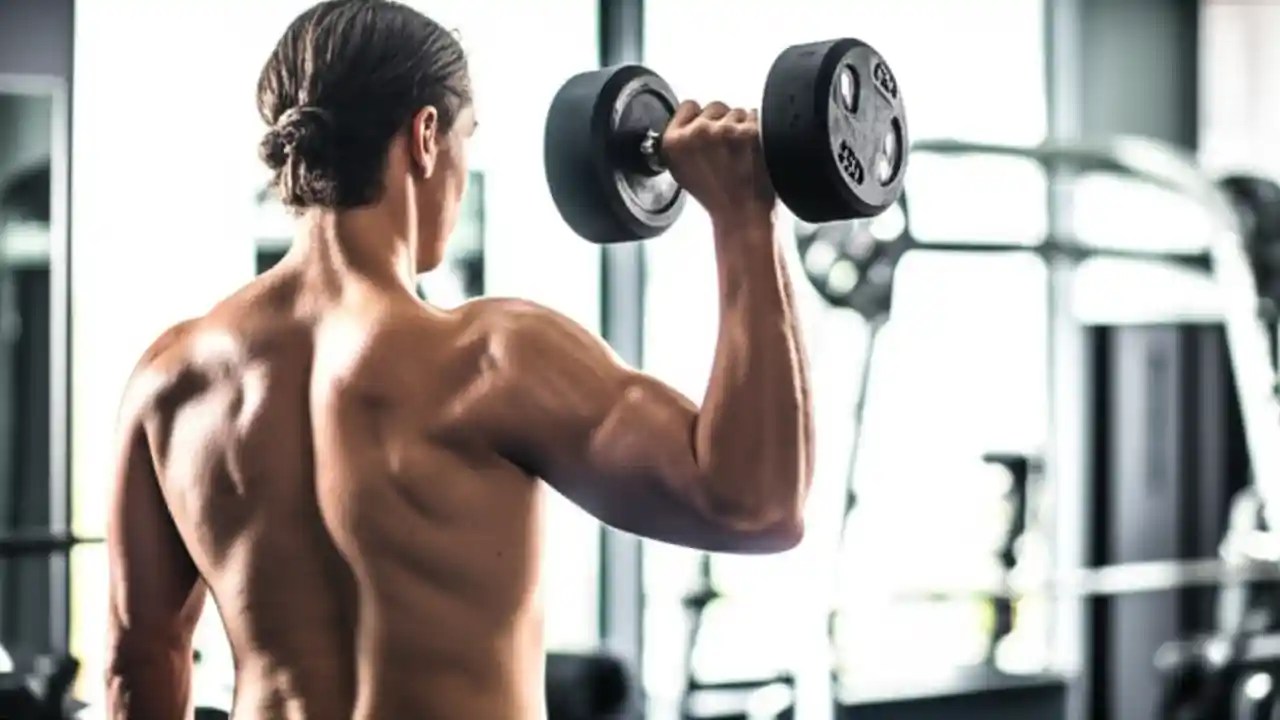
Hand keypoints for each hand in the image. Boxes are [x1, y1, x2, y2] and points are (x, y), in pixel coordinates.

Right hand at [662, 101, 775, 224]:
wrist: (742, 214)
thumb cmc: (716, 197)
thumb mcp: (681, 172)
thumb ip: (681, 142)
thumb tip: (688, 122)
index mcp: (674, 142)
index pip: (688, 106)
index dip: (699, 118)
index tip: (708, 131)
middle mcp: (697, 133)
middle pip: (714, 107)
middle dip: (722, 122)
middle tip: (727, 150)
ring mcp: (725, 130)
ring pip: (737, 112)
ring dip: (741, 127)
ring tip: (741, 155)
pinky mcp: (750, 131)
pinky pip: (756, 117)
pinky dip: (758, 130)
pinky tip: (754, 152)